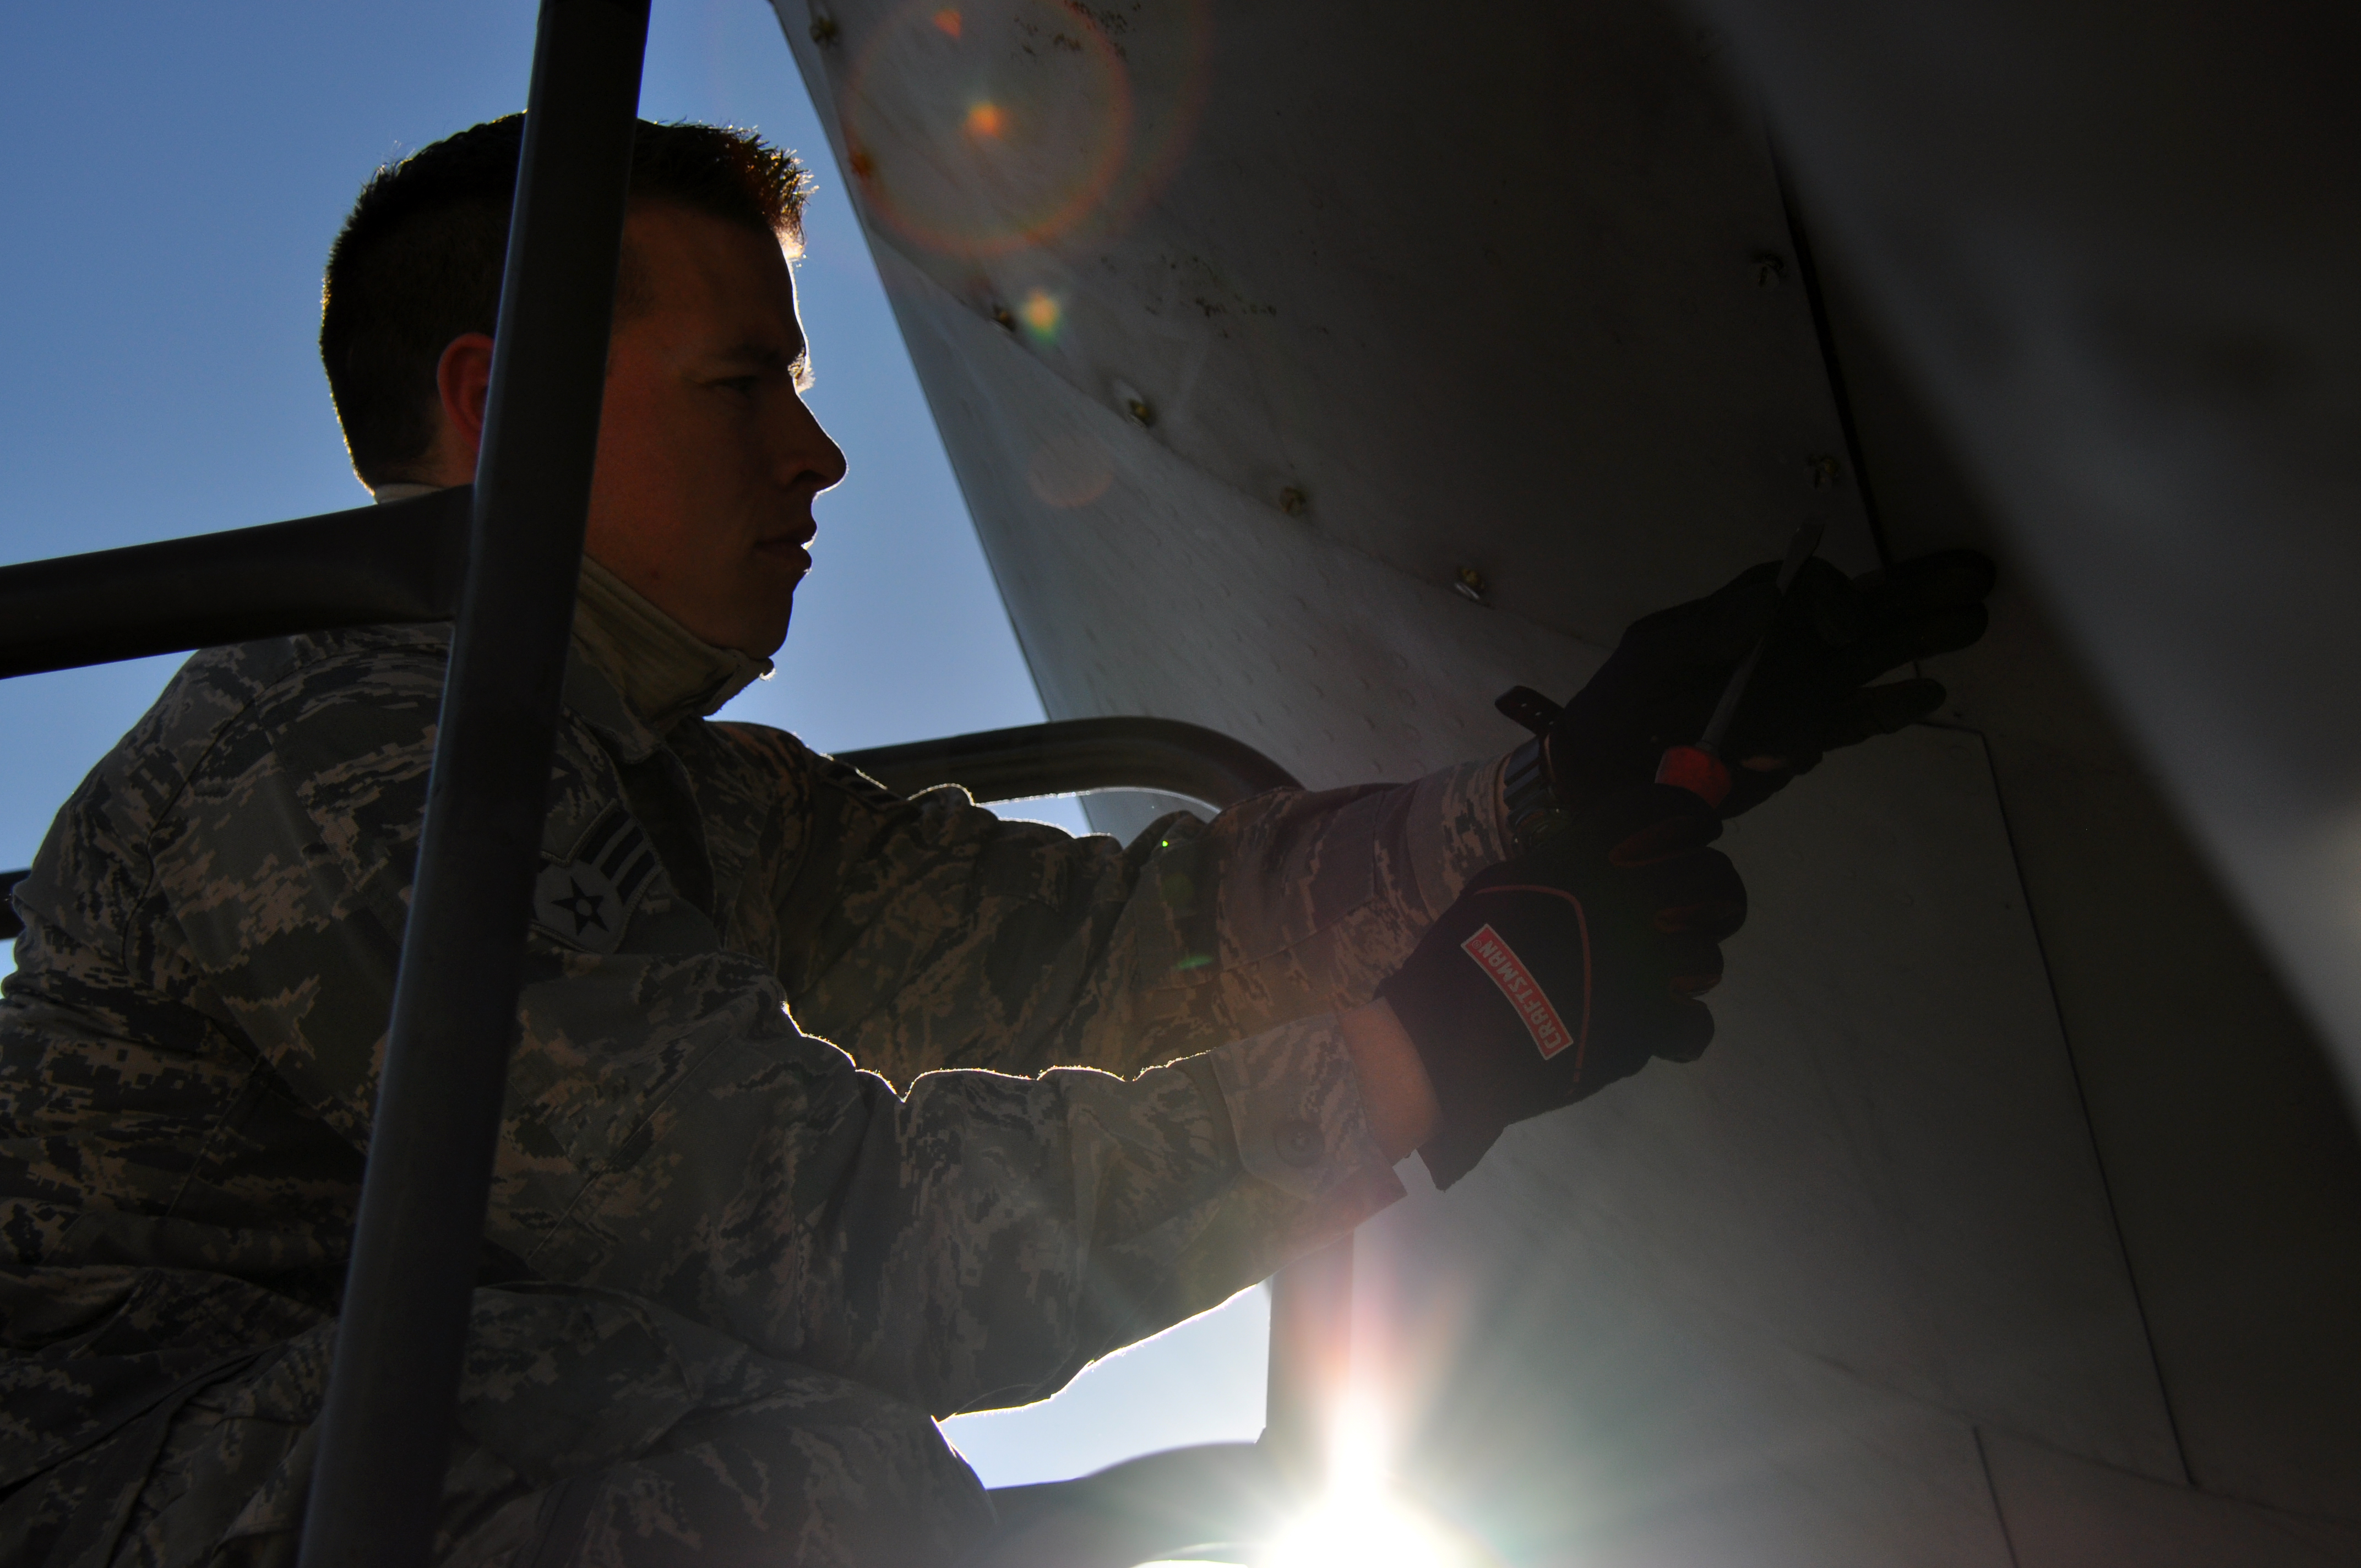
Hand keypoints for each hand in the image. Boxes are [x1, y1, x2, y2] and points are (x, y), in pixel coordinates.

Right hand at [1376, 785, 1745, 1186]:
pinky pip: (1696, 1025)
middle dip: (1717, 895)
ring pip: (1709, 956)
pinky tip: (1655, 1033)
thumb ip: (1558, 870)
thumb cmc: (1460, 956)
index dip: (1692, 819)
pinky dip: (1680, 1033)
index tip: (1694, 834)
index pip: (1667, 808)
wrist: (1451, 1037)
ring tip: (1661, 982)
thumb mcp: (1502, 887)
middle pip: (1713, 876)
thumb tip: (1590, 865)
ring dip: (1690, 970)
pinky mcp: (1647, 1023)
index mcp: (1586, 859)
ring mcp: (1642, 962)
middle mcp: (1625, 900)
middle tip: (1698, 913)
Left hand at [1546, 550, 1993, 815]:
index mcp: (1744, 616)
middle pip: (1860, 612)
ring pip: (1870, 660)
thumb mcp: (1654, 658)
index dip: (1840, 596)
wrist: (1603, 779)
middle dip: (1915, 595)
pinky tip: (1926, 692)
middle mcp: (1780, 648)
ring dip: (1918, 641)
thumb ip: (1711, 628)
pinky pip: (1854, 720)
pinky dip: (1888, 708)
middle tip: (1974, 578)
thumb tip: (1775, 598)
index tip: (1850, 624)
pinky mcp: (1800, 738)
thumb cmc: (1621, 709)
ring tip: (1970, 622)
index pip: (1810, 588)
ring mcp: (1796, 693)